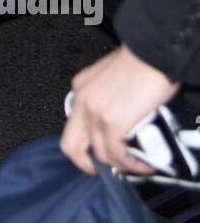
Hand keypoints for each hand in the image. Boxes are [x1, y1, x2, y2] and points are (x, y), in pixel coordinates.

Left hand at [60, 45, 179, 176]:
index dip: (84, 145)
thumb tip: (120, 120)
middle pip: (70, 146)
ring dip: (120, 166)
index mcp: (81, 88)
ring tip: (136, 167)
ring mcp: (95, 112)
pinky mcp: (112, 121)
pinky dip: (130, 165)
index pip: (72, 126)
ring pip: (100, 154)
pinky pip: (116, 154)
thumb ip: (107, 98)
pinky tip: (142, 165)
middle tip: (104, 172)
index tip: (96, 154)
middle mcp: (82, 101)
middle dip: (86, 165)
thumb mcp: (111, 77)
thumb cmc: (140, 60)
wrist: (152, 51)